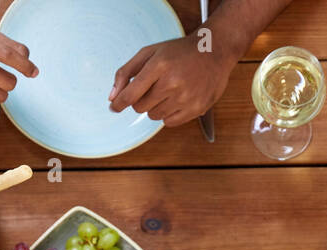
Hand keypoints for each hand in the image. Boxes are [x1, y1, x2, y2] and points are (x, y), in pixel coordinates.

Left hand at [109, 36, 235, 125]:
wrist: (214, 51)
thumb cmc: (179, 52)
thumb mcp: (150, 52)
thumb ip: (127, 72)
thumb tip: (112, 97)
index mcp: (159, 65)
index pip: (130, 95)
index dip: (118, 104)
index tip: (114, 107)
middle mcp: (172, 82)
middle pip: (140, 108)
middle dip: (141, 99)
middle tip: (152, 87)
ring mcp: (185, 97)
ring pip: (154, 116)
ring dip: (156, 106)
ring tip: (168, 90)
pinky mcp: (196, 109)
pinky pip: (169, 122)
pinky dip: (168, 114)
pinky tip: (177, 99)